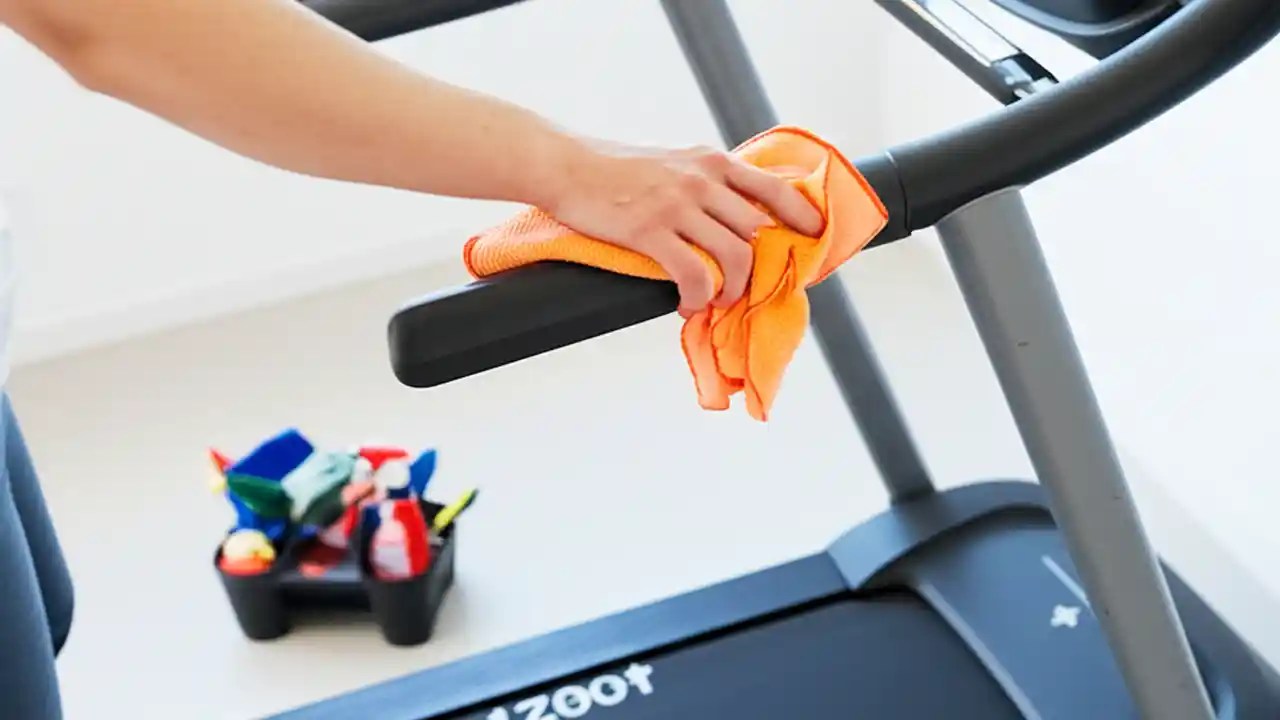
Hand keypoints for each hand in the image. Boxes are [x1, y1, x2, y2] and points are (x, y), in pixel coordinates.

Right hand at [544, 140, 823, 316]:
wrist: (566, 165)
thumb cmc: (616, 168)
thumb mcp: (673, 161)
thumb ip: (705, 182)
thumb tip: (734, 214)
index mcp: (712, 162)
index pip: (776, 189)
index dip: (801, 218)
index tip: (813, 240)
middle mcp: (702, 180)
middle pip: (758, 231)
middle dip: (761, 267)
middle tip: (749, 289)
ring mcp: (677, 204)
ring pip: (735, 255)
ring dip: (732, 289)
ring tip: (718, 301)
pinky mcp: (650, 230)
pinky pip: (694, 273)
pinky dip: (698, 297)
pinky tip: (685, 305)